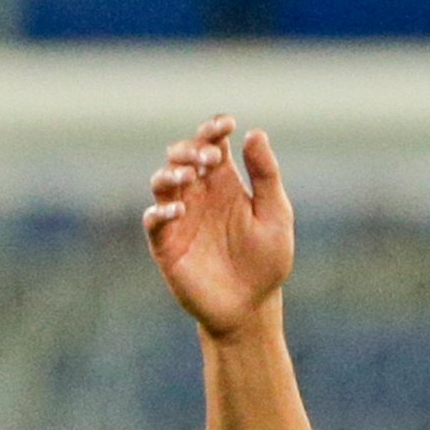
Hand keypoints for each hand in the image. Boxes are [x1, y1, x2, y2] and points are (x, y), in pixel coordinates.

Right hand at [144, 115, 294, 340]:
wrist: (252, 305)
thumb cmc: (266, 260)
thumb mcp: (275, 215)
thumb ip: (266, 176)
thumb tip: (255, 133)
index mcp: (224, 183)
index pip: (212, 145)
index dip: (214, 130)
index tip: (226, 124)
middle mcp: (198, 194)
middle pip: (182, 157)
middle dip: (192, 149)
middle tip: (211, 156)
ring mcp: (179, 216)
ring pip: (163, 181)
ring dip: (172, 172)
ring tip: (190, 173)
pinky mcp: (166, 243)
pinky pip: (154, 221)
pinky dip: (162, 211)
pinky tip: (179, 209)